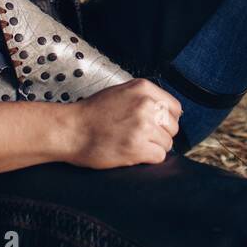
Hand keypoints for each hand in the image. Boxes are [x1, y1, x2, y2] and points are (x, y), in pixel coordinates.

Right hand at [64, 79, 181, 168]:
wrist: (71, 129)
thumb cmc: (91, 113)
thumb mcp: (120, 92)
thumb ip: (144, 98)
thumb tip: (165, 111)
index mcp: (143, 88)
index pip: (175, 107)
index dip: (167, 119)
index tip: (158, 125)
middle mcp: (146, 105)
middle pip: (173, 127)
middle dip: (161, 134)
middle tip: (142, 137)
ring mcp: (142, 126)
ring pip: (167, 143)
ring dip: (153, 147)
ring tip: (134, 144)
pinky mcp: (137, 147)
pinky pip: (159, 156)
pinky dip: (148, 158)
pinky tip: (133, 152)